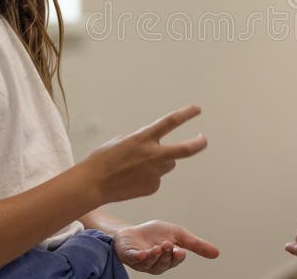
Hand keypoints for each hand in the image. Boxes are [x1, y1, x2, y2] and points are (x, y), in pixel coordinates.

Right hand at [83, 105, 207, 203]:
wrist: (93, 184)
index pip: (170, 122)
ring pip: (168, 164)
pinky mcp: (152, 187)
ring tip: (138, 166)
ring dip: (160, 162)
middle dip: (198, 144)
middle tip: (203, 139)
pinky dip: (149, 177)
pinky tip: (132, 179)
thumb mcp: (122, 141)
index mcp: (143, 138)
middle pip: (185, 150)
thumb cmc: (104, 159)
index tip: (197, 109)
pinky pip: (157, 179)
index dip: (186, 114)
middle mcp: (152, 155)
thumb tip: (155, 147)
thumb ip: (142, 140)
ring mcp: (154, 173)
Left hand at [113, 220, 218, 274]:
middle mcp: (155, 263)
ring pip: (150, 263)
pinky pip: (135, 259)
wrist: (133, 230)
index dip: (177, 257)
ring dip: (155, 256)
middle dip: (166, 254)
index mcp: (168, 259)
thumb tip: (217, 253)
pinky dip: (140, 257)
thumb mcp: (179, 235)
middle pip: (163, 263)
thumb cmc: (156, 234)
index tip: (180, 251)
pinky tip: (144, 253)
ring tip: (157, 247)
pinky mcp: (129, 256)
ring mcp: (142, 261)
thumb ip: (196, 244)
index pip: (175, 260)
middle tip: (167, 244)